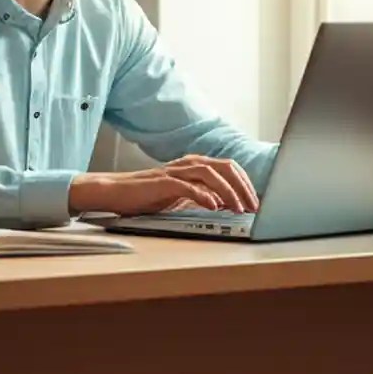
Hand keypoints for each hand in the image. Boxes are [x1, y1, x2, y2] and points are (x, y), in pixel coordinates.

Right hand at [68, 155, 259, 216]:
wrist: (115, 192)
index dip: (246, 184)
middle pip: (225, 167)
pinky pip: (187, 186)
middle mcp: (188, 164)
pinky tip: (213, 206)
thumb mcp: (181, 196)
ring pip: (210, 174)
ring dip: (228, 192)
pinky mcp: (162, 183)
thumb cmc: (147, 195)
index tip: (256, 202)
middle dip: (244, 187)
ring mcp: (175, 172)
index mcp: (195, 165)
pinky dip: (203, 195)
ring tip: (238, 209)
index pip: (230, 168)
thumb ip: (202, 196)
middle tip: (254, 207)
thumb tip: (226, 204)